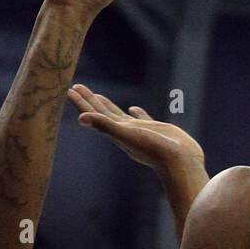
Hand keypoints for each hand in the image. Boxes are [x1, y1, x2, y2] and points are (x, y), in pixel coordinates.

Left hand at [67, 84, 203, 172]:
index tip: (70, 89)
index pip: (94, 114)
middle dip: (89, 100)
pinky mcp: (154, 130)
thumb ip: (104, 125)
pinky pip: (141, 118)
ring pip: (118, 115)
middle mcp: (125, 131)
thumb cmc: (153, 149)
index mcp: (116, 132)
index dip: (82, 103)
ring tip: (98, 95)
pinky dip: (136, 112)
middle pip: (102, 113)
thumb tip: (80, 119)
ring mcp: (139, 131)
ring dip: (107, 105)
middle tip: (77, 86)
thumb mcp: (127, 134)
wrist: (179, 162)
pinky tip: (133, 108)